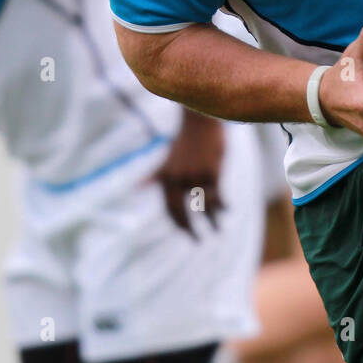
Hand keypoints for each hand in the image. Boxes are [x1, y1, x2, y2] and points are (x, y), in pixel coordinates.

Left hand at [151, 118, 224, 238]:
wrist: (201, 122)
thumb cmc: (184, 142)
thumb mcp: (167, 160)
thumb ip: (155, 176)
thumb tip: (135, 188)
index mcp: (166, 178)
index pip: (170, 208)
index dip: (178, 223)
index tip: (187, 232)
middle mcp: (179, 179)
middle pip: (183, 212)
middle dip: (190, 229)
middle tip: (197, 240)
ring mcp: (196, 176)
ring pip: (204, 206)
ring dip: (212, 221)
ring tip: (218, 230)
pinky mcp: (213, 172)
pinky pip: (218, 195)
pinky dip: (223, 205)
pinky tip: (227, 210)